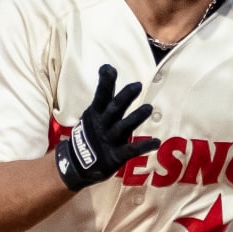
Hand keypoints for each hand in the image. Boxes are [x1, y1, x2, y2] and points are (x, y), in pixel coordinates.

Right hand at [55, 64, 160, 190]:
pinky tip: (156, 142)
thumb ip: (105, 93)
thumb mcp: (94, 112)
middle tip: (137, 85)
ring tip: (149, 108)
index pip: (101, 95)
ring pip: (124, 127)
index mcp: (96, 113)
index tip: (108, 68)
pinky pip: (131, 150)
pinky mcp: (115, 156)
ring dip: (136, 117)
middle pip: (114, 109)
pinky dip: (143, 146)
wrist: (76, 164)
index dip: (104, 82)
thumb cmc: (91, 132)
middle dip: (124, 97)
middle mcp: (102, 125)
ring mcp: (108, 140)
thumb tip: (107, 67)